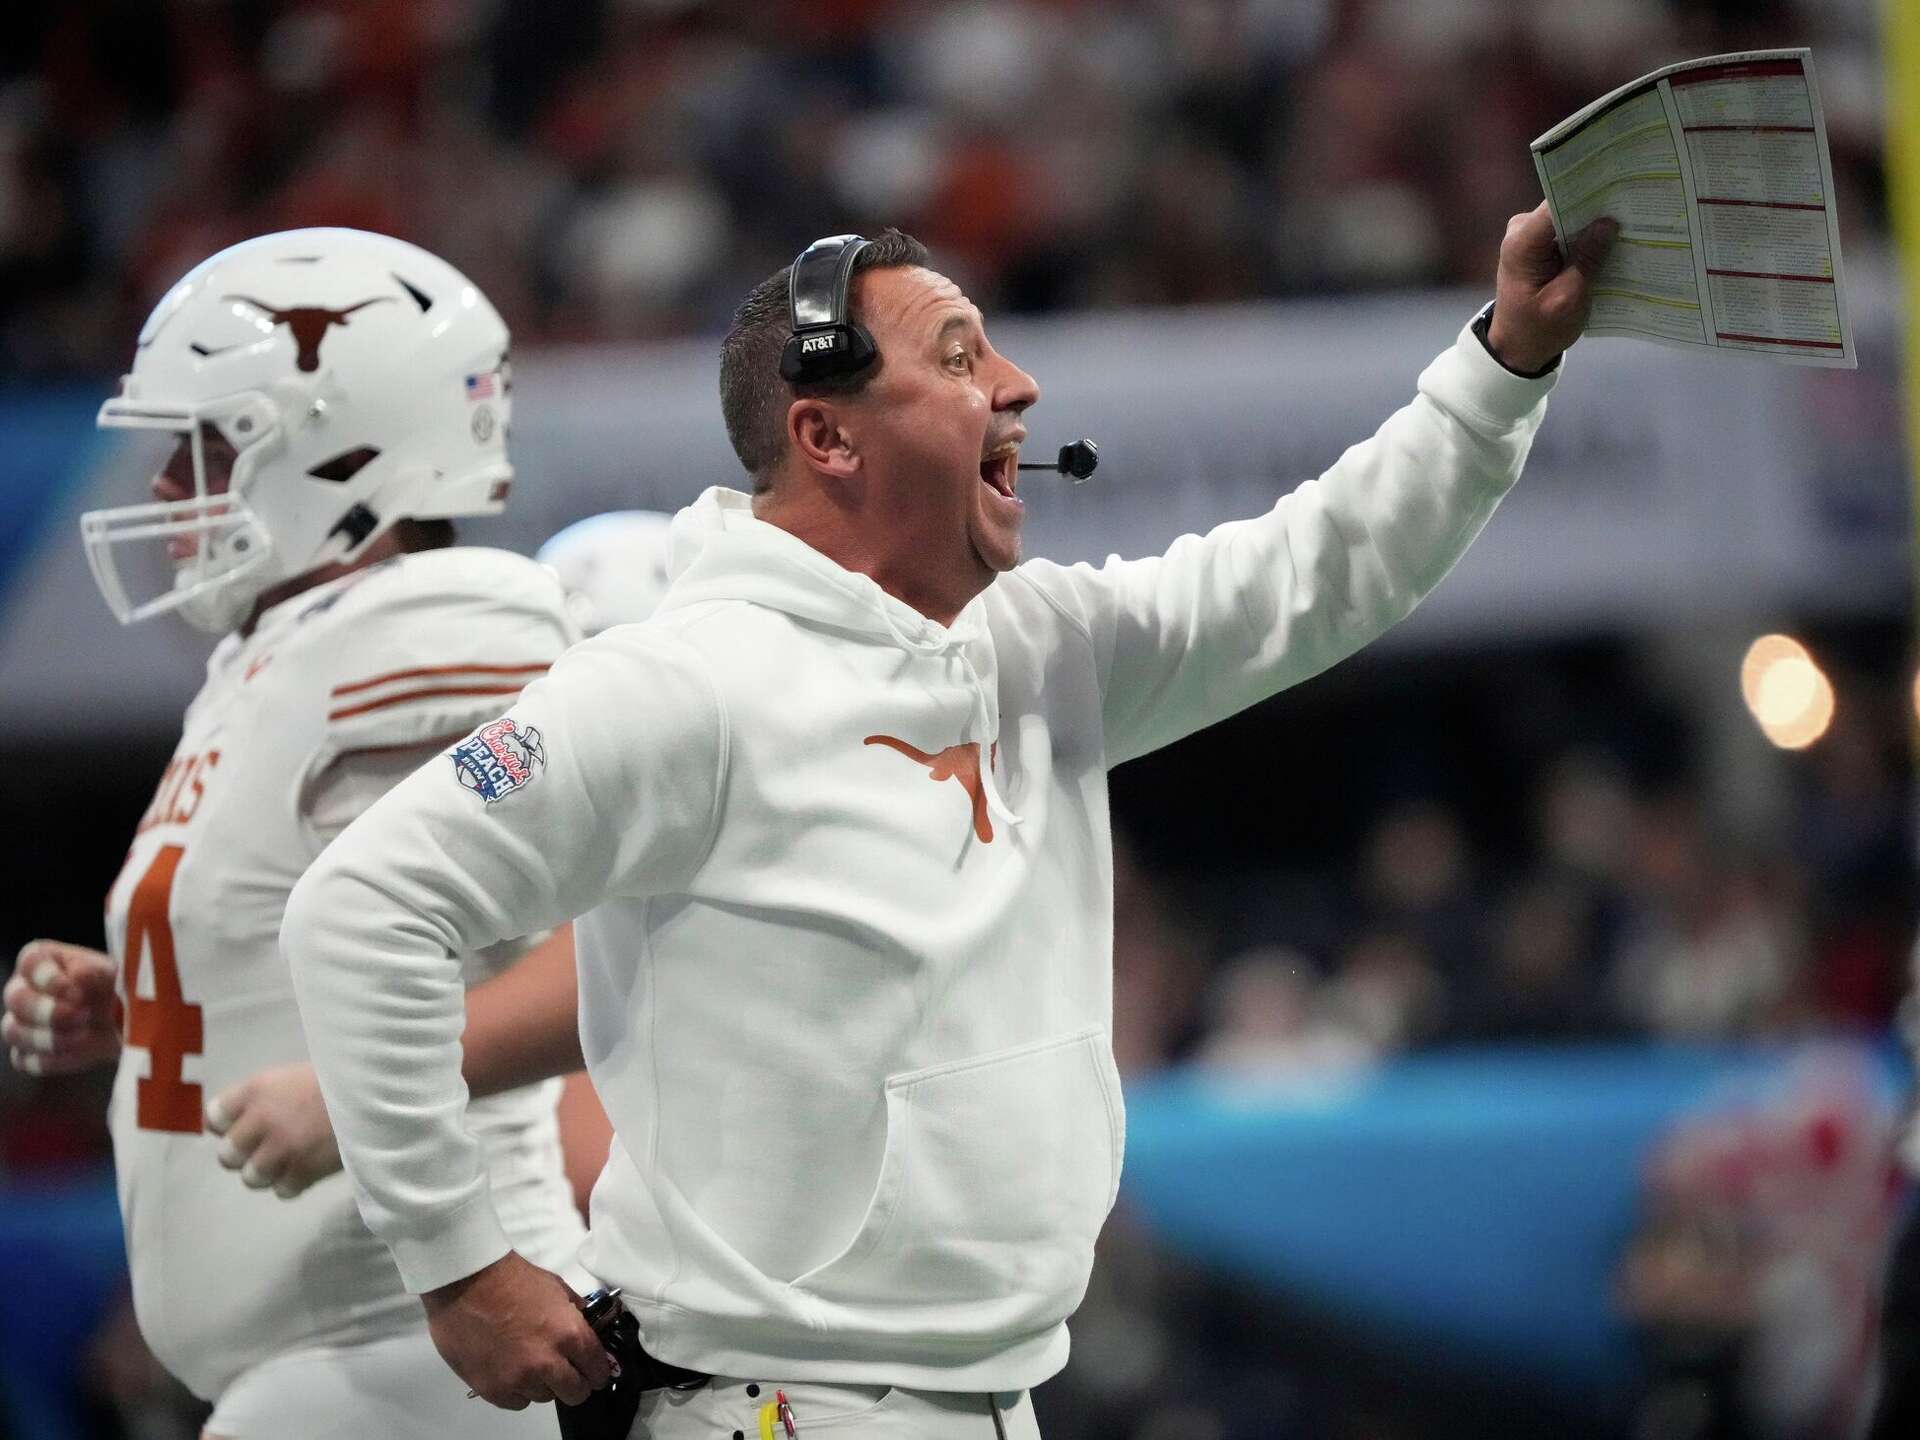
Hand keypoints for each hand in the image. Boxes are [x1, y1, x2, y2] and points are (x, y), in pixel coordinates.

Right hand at [5, 940, 121, 1075]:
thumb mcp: (110, 975)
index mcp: (41, 962)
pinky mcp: (24, 1054)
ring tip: (84, 1035)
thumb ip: (95, 971)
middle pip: (15, 998)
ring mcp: (18, 1023)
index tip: (77, 992)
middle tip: (82, 1016)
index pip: (30, 961)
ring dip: (49, 1037)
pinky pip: (25, 1060)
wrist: (119, 1026)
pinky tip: (79, 1052)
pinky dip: (52, 1059)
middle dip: (48, 1010)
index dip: (49, 978)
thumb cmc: (108, 991)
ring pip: (13, 1031)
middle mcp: (22, 990)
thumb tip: (78, 974)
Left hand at [205, 1063, 341, 1199]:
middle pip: (227, 1154)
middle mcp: (261, 1120)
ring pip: (252, 1178)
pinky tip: (308, 1168)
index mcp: (257, 1089)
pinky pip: (283, 1190)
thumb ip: (269, 1095)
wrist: (380, 1092)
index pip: (214, 1117)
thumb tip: (250, 1116)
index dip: (225, 1125)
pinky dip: (294, 1183)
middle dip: (244, 1153)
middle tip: (266, 1147)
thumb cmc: (342, 1075)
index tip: (240, 1126)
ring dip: (268, 1172)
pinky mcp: (304, 1172)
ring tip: (289, 1161)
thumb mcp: (296, 1074)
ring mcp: (281, 1149)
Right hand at [423, 1251, 612, 1408]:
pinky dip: (517, 1390)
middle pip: (576, 1393)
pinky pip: (517, 1402)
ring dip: (543, 1384)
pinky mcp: (492, 1389)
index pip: (597, 1369)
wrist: (467, 1282)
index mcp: (569, 1334)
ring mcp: (518, 1380)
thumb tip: (586, 1329)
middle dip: (576, 1383)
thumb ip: (575, 1313)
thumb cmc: (512, 1279)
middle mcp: (547, 1363)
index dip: (598, 1371)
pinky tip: (511, 1370)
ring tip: (530, 1362)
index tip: (593, 1371)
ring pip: (544, 1397)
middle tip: (566, 1372)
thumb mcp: (556, 1287)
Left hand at [1486, 203, 1619, 374]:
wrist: (1517, 347)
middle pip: (1564, 205)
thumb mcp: (1569, 299)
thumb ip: (1587, 259)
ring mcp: (1530, 236)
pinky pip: (1567, 231)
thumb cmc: (1539, 329)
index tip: (1621, 185)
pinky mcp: (1540, 245)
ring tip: (1631, 217)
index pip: (1558, 202)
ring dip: (1594, 221)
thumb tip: (1608, 222)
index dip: (1589, 192)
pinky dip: (1587, 235)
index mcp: (1522, 242)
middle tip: (1635, 202)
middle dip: (1596, 206)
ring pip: (1568, 217)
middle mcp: (1522, 231)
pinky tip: (1614, 237)